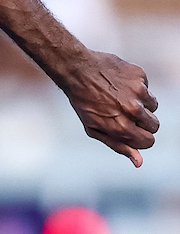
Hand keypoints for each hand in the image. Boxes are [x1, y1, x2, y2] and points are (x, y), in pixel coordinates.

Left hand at [63, 51, 158, 167]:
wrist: (78, 71)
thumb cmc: (84, 103)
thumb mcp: (94, 129)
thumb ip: (118, 146)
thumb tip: (139, 162)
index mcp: (122, 128)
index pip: (148, 141)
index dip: (139, 137)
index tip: (130, 130)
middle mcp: (133, 111)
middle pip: (155, 125)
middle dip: (143, 123)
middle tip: (124, 114)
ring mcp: (138, 92)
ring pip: (153, 106)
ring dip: (141, 104)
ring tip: (120, 97)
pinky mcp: (140, 76)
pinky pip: (147, 87)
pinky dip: (136, 87)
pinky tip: (119, 84)